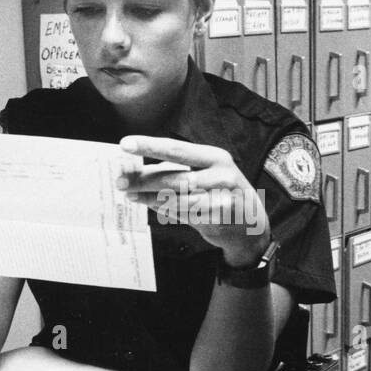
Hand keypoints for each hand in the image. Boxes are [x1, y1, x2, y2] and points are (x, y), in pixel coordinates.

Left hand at [116, 136, 269, 267]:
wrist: (251, 225)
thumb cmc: (220, 193)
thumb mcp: (204, 174)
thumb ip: (172, 170)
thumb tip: (134, 170)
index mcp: (215, 157)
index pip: (176, 150)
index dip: (149, 146)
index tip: (125, 144)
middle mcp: (221, 174)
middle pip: (173, 177)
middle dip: (143, 180)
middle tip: (120, 182)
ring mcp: (221, 197)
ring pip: (176, 198)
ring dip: (150, 198)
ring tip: (131, 196)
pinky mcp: (218, 218)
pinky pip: (183, 214)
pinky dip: (165, 210)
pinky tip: (153, 205)